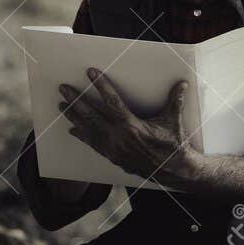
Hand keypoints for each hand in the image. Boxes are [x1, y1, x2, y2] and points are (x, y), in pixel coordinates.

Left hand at [59, 70, 196, 182]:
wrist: (173, 171)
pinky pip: (93, 145)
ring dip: (74, 117)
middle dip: (76, 101)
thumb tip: (182, 83)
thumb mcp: (174, 121)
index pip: (112, 102)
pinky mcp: (113, 157)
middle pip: (91, 116)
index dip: (101, 86)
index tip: (90, 72)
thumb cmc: (174, 145)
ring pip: (88, 131)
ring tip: (61, 106)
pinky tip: (72, 129)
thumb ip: (175, 100)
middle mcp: (119, 138)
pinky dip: (82, 136)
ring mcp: (114, 149)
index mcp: (132, 126)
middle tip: (63, 89)